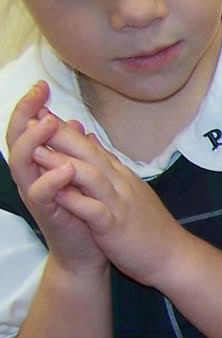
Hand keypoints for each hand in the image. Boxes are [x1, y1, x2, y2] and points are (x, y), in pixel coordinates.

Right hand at [5, 82, 103, 272]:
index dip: (32, 107)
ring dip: (34, 142)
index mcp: (40, 164)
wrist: (89, 252)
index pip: (28, 129)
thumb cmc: (84, 212)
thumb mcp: (81, 175)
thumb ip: (76, 151)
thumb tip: (75, 123)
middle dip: (25, 114)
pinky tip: (64, 168)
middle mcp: (32, 176)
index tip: (42, 86)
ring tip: (47, 124)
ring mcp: (36, 195)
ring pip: (22, 164)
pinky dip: (50, 180)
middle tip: (38, 93)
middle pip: (16, 139)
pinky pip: (41, 194)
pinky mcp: (47, 214)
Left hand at [26, 114, 187, 287]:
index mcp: (121, 176)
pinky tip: (56, 194)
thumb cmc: (152, 228)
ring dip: (62, 163)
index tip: (41, 114)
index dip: (65, 130)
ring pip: (91, 177)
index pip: (91, 147)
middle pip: (89, 154)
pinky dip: (75, 201)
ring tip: (36, 151)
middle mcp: (120, 185)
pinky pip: (94, 210)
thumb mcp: (132, 190)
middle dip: (60, 135)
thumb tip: (91, 139)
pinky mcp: (116, 227)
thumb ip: (109, 164)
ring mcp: (119, 205)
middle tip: (32, 118)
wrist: (175, 257)